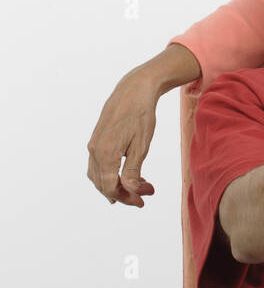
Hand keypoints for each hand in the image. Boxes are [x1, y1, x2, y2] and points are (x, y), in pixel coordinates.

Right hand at [87, 70, 157, 205]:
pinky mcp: (96, 139)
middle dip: (122, 194)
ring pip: (98, 176)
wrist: (134, 88)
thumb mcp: (142, 145)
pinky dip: (109, 174)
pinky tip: (122, 175)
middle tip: (143, 196)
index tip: (144, 199)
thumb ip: (133, 171)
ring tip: (134, 189)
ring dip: (114, 185)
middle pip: (102, 185)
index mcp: (105, 153)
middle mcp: (94, 150)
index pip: (110, 188)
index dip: (127, 198)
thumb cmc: (141, 115)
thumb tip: (130, 191)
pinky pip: (98, 164)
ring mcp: (93, 144)